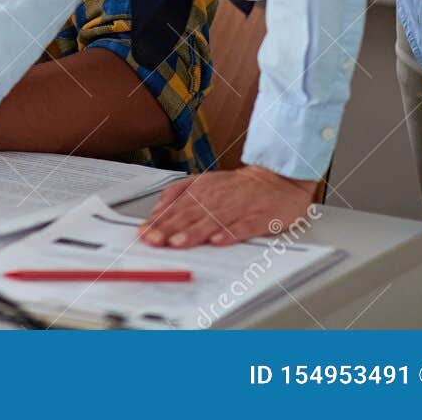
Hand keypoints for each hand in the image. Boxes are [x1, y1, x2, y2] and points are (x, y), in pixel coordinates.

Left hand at [139, 165, 319, 246]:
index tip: (143, 233)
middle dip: (169, 229)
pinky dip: (229, 234)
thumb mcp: (203, 183)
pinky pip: (242, 227)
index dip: (158, 221)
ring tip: (178, 243)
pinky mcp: (258, 218)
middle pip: (189, 215)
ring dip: (194, 233)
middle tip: (154, 241)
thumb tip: (156, 212)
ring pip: (212, 221)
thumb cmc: (237, 187)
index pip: (175, 207)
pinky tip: (218, 241)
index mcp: (201, 190)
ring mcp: (238, 208)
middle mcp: (216, 198)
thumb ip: (178, 195)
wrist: (277, 179)